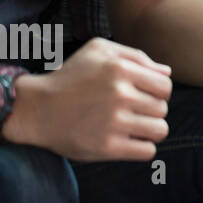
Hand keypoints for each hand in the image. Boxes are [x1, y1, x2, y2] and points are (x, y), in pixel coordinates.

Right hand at [3, 38, 172, 161]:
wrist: (35, 109)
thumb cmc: (70, 77)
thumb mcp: (98, 51)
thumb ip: (136, 56)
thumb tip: (167, 72)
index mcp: (121, 69)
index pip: (166, 86)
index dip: (158, 93)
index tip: (143, 97)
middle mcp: (119, 94)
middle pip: (163, 109)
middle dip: (151, 111)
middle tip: (133, 113)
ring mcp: (113, 122)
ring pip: (160, 131)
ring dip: (150, 131)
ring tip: (134, 128)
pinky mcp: (106, 147)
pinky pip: (147, 152)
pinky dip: (142, 148)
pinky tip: (129, 142)